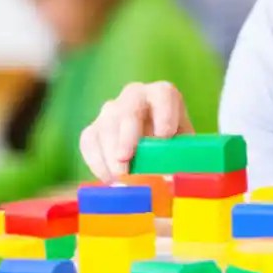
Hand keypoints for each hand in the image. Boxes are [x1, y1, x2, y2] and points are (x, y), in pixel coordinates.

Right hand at [79, 82, 194, 181]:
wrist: (153, 152)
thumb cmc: (172, 147)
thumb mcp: (183, 150)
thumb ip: (179, 158)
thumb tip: (168, 177)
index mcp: (162, 94)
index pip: (163, 95)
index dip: (164, 113)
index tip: (165, 135)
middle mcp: (135, 96)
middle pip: (129, 109)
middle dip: (127, 134)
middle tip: (125, 157)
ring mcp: (111, 111)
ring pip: (106, 125)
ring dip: (110, 152)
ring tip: (119, 175)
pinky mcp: (94, 129)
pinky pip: (89, 141)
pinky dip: (96, 161)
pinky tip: (108, 178)